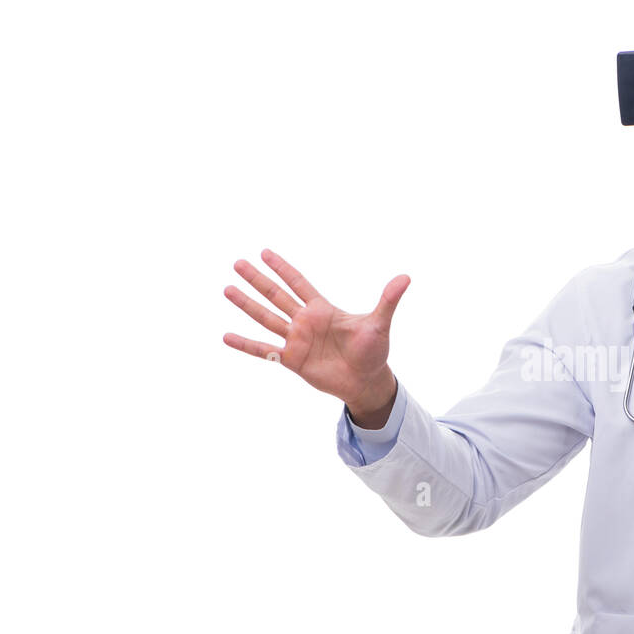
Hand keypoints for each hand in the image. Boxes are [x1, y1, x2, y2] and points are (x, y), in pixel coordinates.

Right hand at [223, 249, 409, 411]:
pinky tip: (227, 336)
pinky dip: (246, 345)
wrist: (367, 381)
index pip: (298, 283)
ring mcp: (296, 340)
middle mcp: (305, 322)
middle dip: (258, 280)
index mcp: (322, 309)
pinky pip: (264, 351)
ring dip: (247, 305)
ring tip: (227, 289)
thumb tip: (406, 277)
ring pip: (266, 318)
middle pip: (276, 296)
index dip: (283, 268)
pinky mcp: (292, 361)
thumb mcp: (379, 323)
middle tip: (237, 263)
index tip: (265, 251)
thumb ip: (388, 300)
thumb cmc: (374, 351)